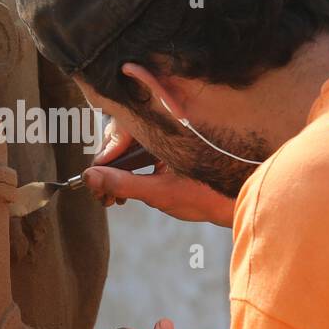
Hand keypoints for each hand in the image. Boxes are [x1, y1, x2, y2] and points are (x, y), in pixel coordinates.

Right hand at [85, 123, 236, 227]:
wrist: (237, 202)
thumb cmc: (207, 195)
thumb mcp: (159, 191)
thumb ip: (123, 183)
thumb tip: (91, 176)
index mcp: (164, 127)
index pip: (121, 130)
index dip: (106, 154)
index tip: (95, 177)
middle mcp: (164, 125)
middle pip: (122, 138)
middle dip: (108, 165)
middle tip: (102, 192)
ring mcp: (166, 137)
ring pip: (129, 147)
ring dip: (117, 171)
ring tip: (111, 197)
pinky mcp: (168, 149)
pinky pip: (140, 153)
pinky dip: (130, 171)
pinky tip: (124, 193)